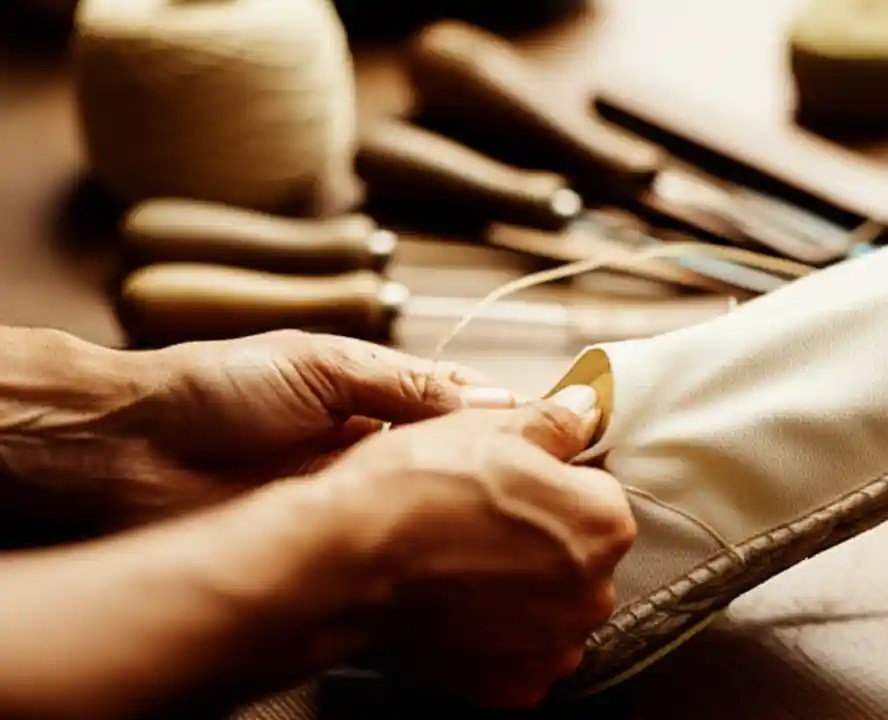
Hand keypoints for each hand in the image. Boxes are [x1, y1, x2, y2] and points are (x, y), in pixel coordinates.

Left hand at [0, 328, 514, 530]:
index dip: (515, 421)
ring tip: (525, 529)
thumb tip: (484, 395)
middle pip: (458, 463)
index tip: (570, 433)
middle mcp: (372, 447)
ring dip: (472, 516)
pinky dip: (426, 552)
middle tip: (560, 492)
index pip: (464, 407)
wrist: (129, 449)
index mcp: (374, 394)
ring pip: (431, 507)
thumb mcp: (319, 365)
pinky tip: (462, 563)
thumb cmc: (213, 388)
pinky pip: (389, 545)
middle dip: (506, 476)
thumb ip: (402, 382)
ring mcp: (352, 496)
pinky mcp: (326, 536)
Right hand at [313, 385, 634, 708]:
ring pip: (550, 605)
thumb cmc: (418, 488)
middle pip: (578, 554)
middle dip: (540, 537)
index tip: (512, 480)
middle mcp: (593, 593)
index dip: (551, 479)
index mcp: (604, 524)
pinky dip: (495, 635)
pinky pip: (518, 654)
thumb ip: (555, 422)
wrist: (344, 560)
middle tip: (479, 518)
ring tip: (462, 561)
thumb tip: (583, 409)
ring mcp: (553, 646)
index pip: (597, 492)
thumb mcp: (491, 425)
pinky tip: (457, 604)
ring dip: (520, 588)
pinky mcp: (510, 685)